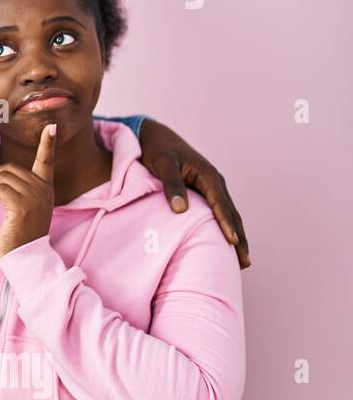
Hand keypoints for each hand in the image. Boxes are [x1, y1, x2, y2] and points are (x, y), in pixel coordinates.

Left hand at [0, 122, 56, 257]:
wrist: (26, 256)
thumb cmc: (21, 231)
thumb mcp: (23, 206)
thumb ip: (15, 189)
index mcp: (45, 187)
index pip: (46, 161)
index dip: (48, 143)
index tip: (51, 126)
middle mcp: (43, 189)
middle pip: (11, 168)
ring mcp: (35, 197)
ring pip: (3, 178)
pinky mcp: (23, 206)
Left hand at [137, 119, 248, 267]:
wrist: (156, 137)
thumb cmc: (158, 150)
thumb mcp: (163, 164)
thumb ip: (172, 185)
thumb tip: (181, 209)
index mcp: (208, 175)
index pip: (221, 204)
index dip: (227, 223)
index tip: (232, 242)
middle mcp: (214, 182)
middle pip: (231, 213)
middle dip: (239, 237)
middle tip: (244, 261)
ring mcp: (211, 188)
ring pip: (228, 215)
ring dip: (236, 235)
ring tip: (241, 260)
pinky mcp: (204, 192)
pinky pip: (219, 212)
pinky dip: (225, 227)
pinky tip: (225, 242)